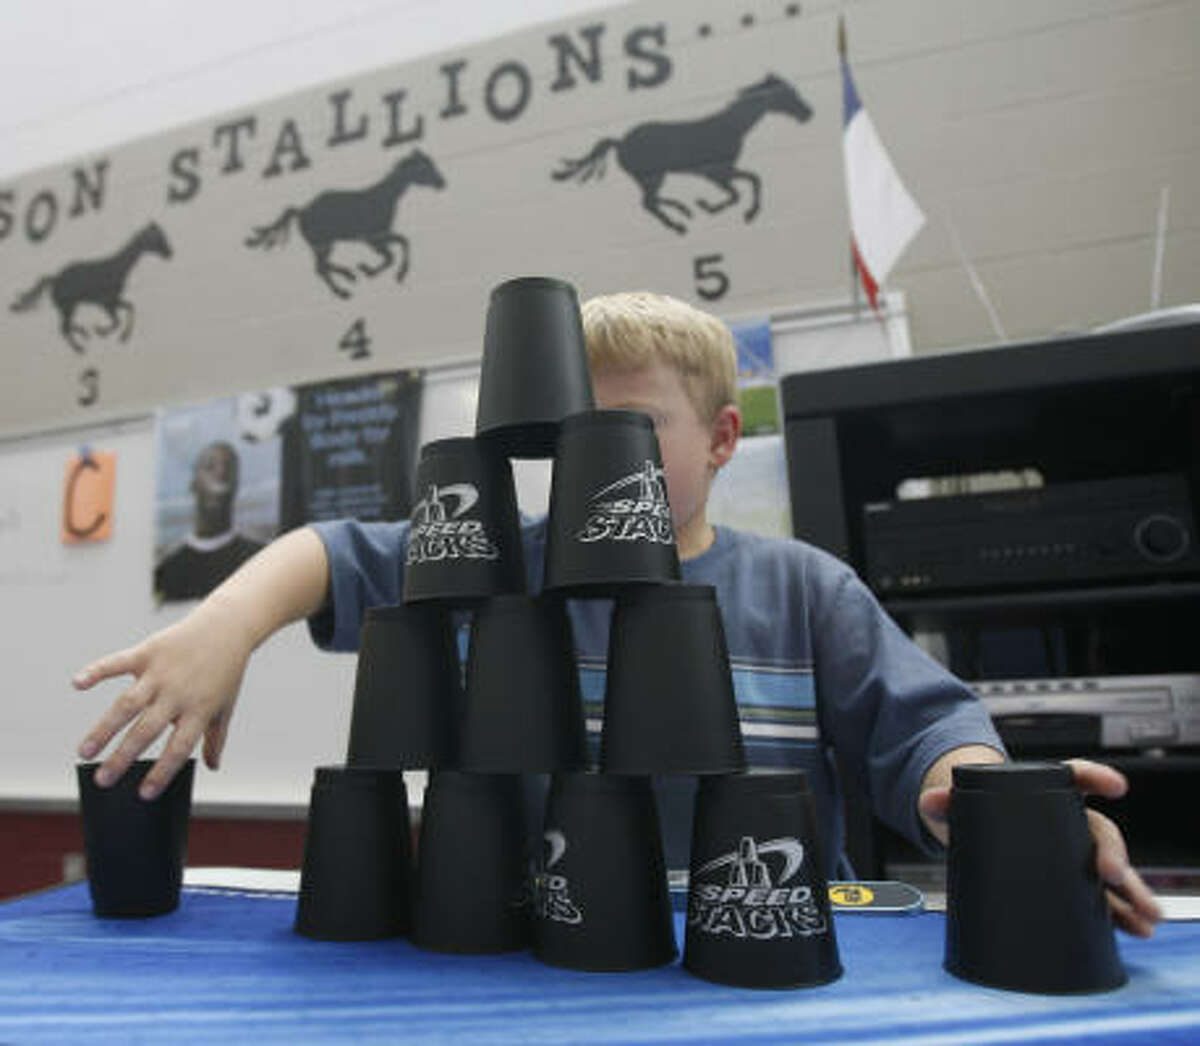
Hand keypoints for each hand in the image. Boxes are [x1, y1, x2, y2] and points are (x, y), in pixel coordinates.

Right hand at [74, 603, 253, 799]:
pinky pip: (118, 662)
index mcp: (199, 709)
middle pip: (147, 729)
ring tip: (85, 752)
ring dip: (104, 728)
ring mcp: (161, 672)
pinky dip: (97, 671)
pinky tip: (77, 683)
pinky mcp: (148, 651)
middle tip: (103, 781)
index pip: (179, 747)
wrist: (228, 627)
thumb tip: (213, 767)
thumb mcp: (226, 706)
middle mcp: (178, 693)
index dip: (162, 772)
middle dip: (124, 757)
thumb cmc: (226, 671)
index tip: (144, 794)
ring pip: (127, 704)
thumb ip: (215, 738)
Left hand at [918, 757, 1162, 936]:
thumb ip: (944, 801)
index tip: (1115, 785)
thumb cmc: (974, 811)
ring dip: (1130, 890)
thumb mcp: (958, 805)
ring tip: (1146, 914)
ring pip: (1108, 866)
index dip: (1095, 776)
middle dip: (1112, 852)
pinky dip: (1119, 912)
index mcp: (1043, 790)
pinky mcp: (1070, 879)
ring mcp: (1072, 850)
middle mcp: (1067, 818)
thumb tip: (930, 801)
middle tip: (1111, 873)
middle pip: (1099, 829)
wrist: (973, 831)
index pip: (1073, 776)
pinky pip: (1101, 895)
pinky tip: (1137, 929)